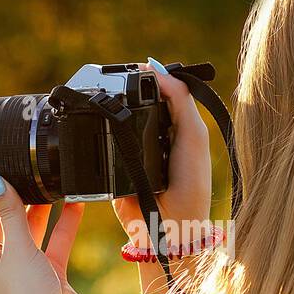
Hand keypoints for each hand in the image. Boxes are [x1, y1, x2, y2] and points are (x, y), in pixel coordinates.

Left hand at [0, 172, 86, 293]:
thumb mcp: (18, 250)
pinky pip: (53, 241)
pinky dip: (63, 224)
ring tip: (44, 179)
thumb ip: (11, 214)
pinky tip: (74, 203)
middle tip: (4, 171)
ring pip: (26, 229)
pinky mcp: (47, 272)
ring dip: (36, 208)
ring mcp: (23, 267)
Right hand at [113, 57, 211, 247]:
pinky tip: (101, 121)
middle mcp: (153, 138)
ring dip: (112, 109)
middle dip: (127, 91)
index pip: (161, 94)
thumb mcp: (193, 136)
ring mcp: (132, 152)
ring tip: (109, 97)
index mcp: (176, 129)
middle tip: (117, 79)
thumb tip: (159, 70)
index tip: (139, 67)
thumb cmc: (190, 184)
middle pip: (137, 103)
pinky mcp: (113, 166)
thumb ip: (181, 101)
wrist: (171, 227)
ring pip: (117, 119)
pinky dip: (100, 131)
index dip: (151, 78)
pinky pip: (102, 142)